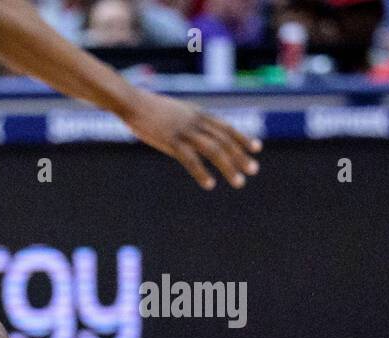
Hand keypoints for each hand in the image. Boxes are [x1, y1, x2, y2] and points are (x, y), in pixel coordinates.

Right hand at [122, 89, 261, 189]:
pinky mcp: (171, 141)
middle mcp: (196, 121)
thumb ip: (185, 122)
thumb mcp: (173, 112)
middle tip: (254, 170)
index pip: (226, 126)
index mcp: (197, 113)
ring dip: (228, 167)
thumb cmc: (147, 108)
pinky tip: (210, 185)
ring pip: (214, 150)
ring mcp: (184, 131)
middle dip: (240, 156)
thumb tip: (189, 132)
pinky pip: (190, 159)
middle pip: (224, 140)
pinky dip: (201, 173)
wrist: (132, 102)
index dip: (242, 137)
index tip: (256, 148)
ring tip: (239, 182)